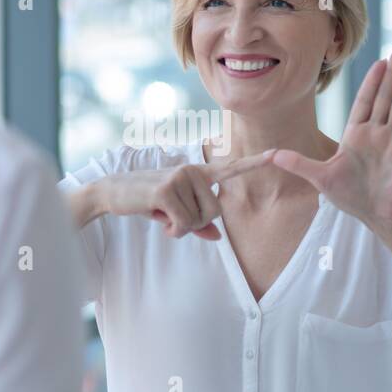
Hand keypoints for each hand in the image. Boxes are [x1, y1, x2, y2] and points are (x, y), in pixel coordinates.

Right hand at [102, 150, 274, 239]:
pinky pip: (184, 223)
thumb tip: (218, 237)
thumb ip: (198, 224)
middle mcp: (193, 171)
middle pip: (215, 213)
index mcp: (199, 173)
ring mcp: (180, 177)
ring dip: (180, 227)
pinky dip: (173, 230)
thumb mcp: (174, 214)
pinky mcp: (167, 189)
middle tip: (173, 217)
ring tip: (163, 213)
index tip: (277, 154)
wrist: (114, 192)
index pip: (230, 168)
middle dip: (196, 224)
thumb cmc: (148, 202)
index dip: (254, 163)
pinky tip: (159, 218)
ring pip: (198, 220)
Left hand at [270, 48, 391, 235]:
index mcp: (356, 135)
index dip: (372, 81)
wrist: (376, 215)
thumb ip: (297, 163)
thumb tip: (269, 155)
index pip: (365, 101)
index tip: (378, 61)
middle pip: (385, 96)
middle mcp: (376, 133)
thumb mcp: (320, 177)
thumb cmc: (350, 196)